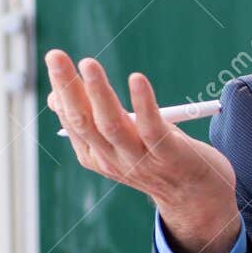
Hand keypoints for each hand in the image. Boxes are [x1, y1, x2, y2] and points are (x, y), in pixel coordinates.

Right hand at [44, 50, 240, 252]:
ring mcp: (139, 160)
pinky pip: (152, 130)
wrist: (196, 197)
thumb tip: (56, 98)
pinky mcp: (168, 156)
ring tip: (89, 64)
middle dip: (68, 87)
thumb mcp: (118, 142)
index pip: (73, 121)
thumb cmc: (156, 159)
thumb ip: (92, 123)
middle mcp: (113, 159)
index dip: (62, 90)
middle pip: (84, 121)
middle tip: (55, 55)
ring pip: (111, 125)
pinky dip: (143, 104)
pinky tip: (137, 80)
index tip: (55, 60)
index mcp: (96, 156)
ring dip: (98, 94)